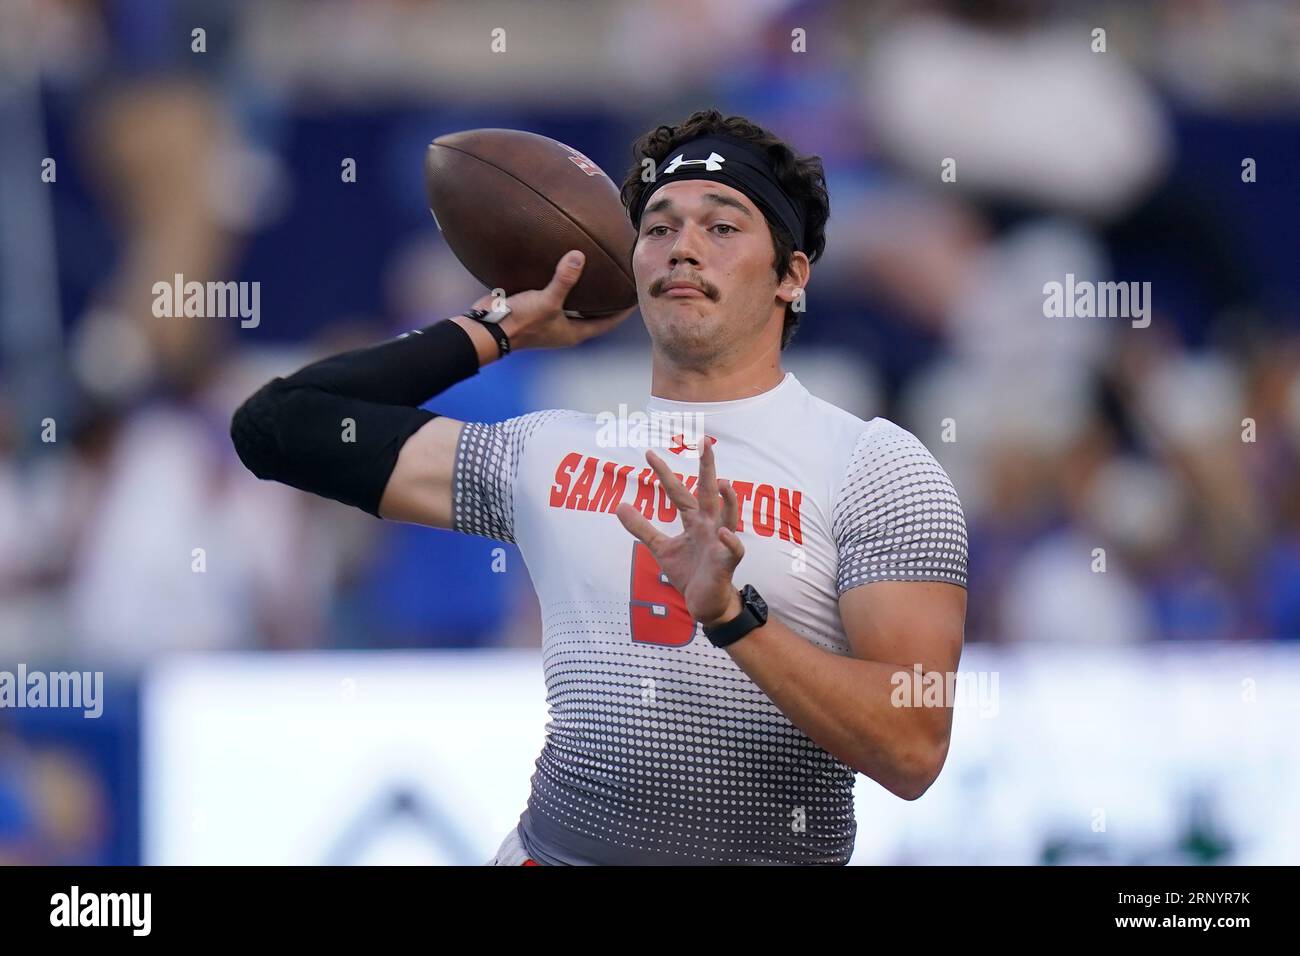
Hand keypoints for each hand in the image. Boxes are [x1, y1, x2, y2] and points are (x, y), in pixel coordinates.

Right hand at [469, 250, 635, 350]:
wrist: (488, 329)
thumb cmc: (520, 321)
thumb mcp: (546, 300)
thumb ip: (564, 279)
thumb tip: (578, 256)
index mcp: (573, 333)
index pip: (608, 323)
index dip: (623, 311)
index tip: (636, 295)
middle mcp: (564, 329)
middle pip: (594, 314)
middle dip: (607, 300)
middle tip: (620, 281)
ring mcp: (549, 320)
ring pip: (574, 305)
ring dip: (584, 292)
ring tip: (596, 272)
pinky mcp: (535, 310)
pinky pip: (555, 296)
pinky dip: (562, 284)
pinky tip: (563, 267)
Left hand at [615, 437, 744, 627]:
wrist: (704, 603)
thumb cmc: (688, 572)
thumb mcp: (660, 548)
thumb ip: (642, 527)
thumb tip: (619, 506)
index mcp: (693, 520)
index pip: (678, 491)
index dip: (664, 473)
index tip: (648, 454)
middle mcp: (709, 525)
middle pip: (708, 492)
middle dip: (708, 468)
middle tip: (704, 444)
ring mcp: (721, 542)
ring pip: (729, 516)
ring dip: (729, 500)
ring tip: (724, 484)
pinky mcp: (727, 562)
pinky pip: (733, 548)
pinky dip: (730, 540)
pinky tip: (724, 532)